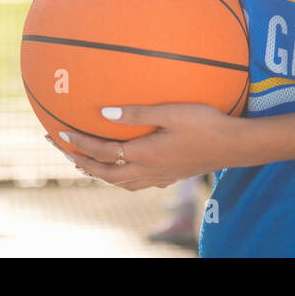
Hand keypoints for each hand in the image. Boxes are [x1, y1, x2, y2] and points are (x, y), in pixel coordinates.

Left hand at [44, 103, 238, 190]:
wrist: (234, 146)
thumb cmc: (205, 123)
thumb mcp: (171, 112)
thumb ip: (137, 112)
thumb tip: (104, 112)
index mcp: (144, 155)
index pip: (103, 152)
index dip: (79, 143)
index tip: (60, 133)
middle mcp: (147, 171)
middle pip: (104, 173)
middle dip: (79, 161)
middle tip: (61, 148)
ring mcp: (158, 177)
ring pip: (118, 182)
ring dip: (97, 172)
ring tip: (82, 160)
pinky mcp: (168, 177)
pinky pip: (134, 183)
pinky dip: (118, 178)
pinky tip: (121, 169)